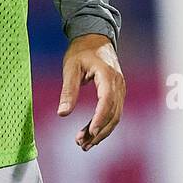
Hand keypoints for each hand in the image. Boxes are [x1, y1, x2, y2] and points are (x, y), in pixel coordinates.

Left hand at [58, 34, 124, 150]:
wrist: (95, 38)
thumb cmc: (81, 51)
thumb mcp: (71, 68)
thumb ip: (68, 91)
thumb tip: (62, 114)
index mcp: (107, 75)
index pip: (107, 101)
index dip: (99, 119)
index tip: (90, 132)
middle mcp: (118, 84)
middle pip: (113, 113)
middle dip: (99, 131)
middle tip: (82, 144)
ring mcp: (120, 89)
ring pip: (115, 116)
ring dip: (101, 131)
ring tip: (84, 144)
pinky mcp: (118, 93)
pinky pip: (114, 112)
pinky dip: (103, 124)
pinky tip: (91, 133)